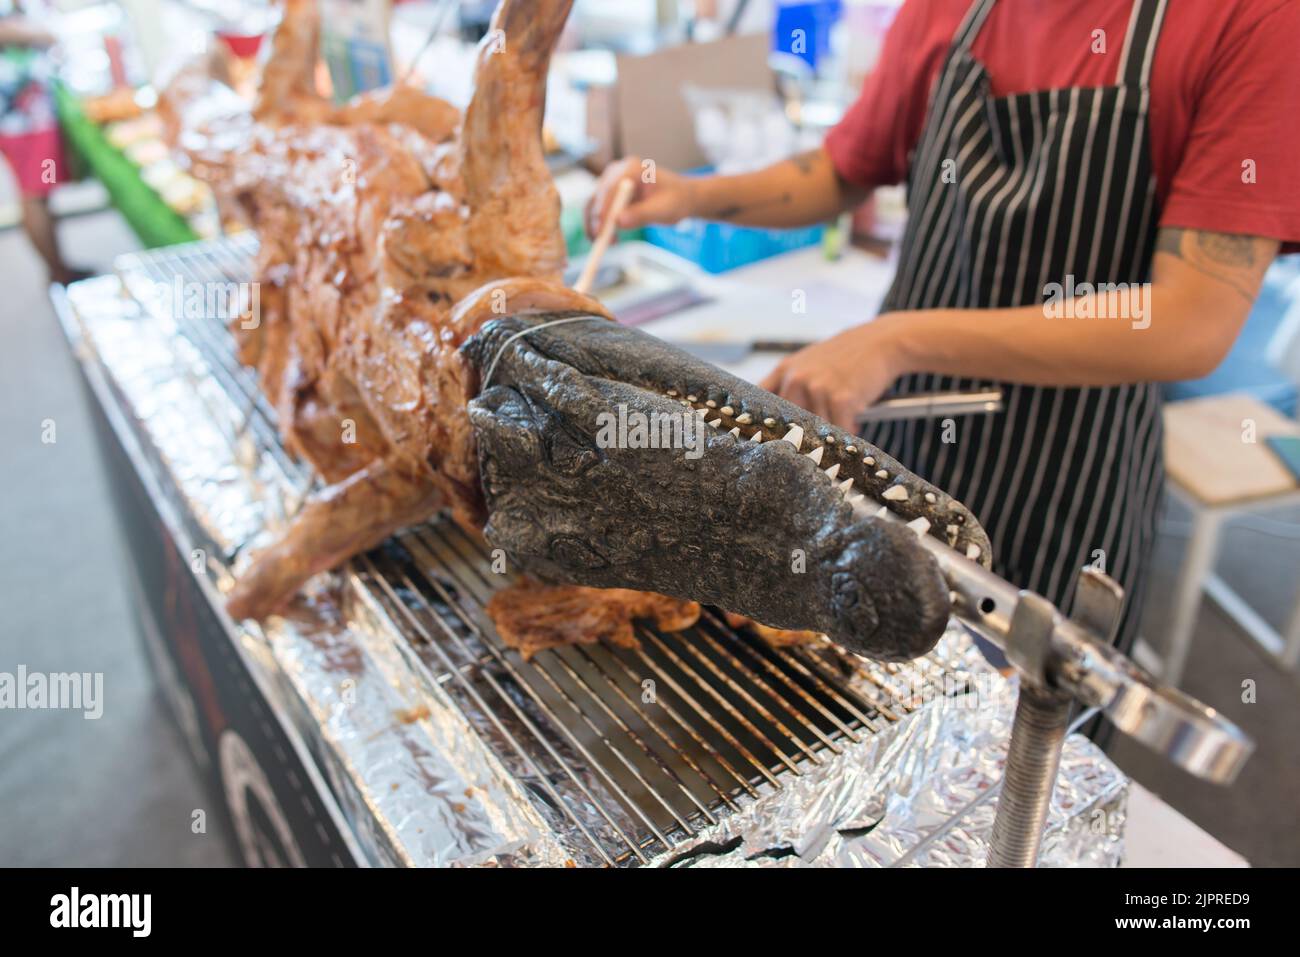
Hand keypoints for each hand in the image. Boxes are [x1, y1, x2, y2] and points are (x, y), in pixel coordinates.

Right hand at [584, 155, 695, 237]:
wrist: (681, 198)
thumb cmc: (676, 201)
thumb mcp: (663, 210)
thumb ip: (641, 214)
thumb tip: (618, 221)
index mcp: (632, 168)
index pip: (611, 188)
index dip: (604, 210)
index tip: (602, 230)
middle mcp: (618, 171)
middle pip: (598, 195)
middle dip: (596, 220)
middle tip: (600, 241)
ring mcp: (612, 181)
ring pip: (594, 204)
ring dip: (595, 225)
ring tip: (604, 244)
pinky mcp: (611, 194)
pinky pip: (599, 211)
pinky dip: (600, 226)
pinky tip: (610, 239)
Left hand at [760, 320, 904, 430]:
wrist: (881, 342)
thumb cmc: (847, 357)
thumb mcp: (810, 364)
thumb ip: (792, 387)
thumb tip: (779, 423)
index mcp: (785, 369)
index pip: (760, 400)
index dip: (761, 420)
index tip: (767, 435)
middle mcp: (796, 378)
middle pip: (788, 423)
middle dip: (805, 431)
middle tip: (818, 431)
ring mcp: (817, 388)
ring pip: (816, 428)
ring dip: (831, 430)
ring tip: (844, 416)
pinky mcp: (839, 399)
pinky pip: (839, 429)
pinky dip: (849, 430)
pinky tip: (855, 418)